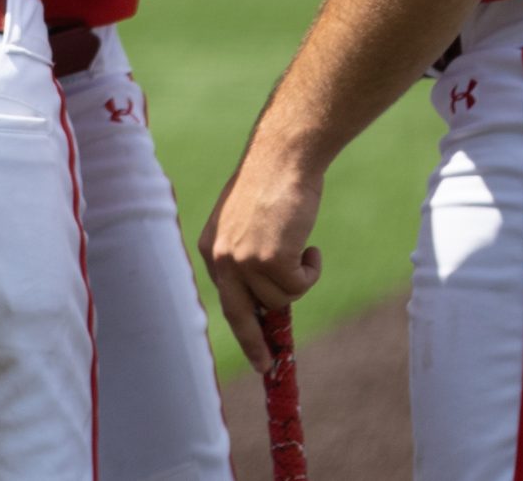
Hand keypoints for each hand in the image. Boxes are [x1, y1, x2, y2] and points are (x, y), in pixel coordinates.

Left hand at [199, 149, 325, 372]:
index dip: (243, 324)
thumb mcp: (246, 221)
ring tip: (302, 246)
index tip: (255, 350)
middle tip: (267, 366)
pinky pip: (300, 285)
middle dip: (254, 345)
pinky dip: (311, 270)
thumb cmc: (271, 183)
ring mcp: (245, 260)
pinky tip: (310, 245)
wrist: (284, 157)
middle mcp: (222, 258)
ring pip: (281, 298)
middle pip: (239, 316)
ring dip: (299, 278)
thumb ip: (246, 253)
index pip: (226, 298)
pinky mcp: (271, 259)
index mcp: (211, 248)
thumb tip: (263, 297)